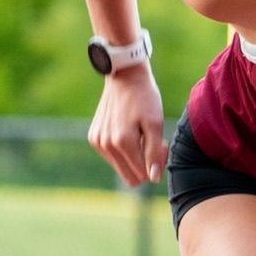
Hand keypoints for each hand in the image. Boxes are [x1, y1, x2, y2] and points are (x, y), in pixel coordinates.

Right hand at [87, 64, 165, 187]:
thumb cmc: (145, 98)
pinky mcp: (93, 138)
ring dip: (135, 158)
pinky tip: (131, 133)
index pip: (143, 174)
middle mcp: (106, 145)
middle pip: (130, 177)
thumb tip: (153, 178)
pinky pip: (112, 158)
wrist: (125, 76)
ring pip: (121, 169)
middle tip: (154, 144)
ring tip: (143, 137)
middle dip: (146, 165)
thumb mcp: (156, 123)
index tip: (161, 144)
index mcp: (122, 142)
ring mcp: (97, 142)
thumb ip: (154, 153)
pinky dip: (124, 150)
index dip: (156, 164)